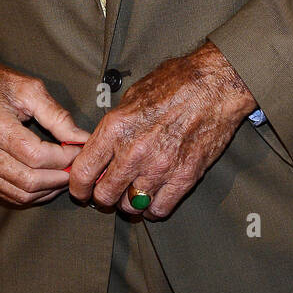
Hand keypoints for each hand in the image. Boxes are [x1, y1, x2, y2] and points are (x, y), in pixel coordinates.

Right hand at [0, 50, 86, 206]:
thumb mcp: (29, 88)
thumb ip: (57, 116)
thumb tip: (82, 139)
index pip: (36, 156)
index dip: (64, 157)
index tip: (79, 149)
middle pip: (29, 180)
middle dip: (60, 177)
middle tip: (77, 166)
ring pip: (20, 193)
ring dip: (49, 189)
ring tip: (66, 174)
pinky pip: (8, 194)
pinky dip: (32, 193)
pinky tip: (47, 180)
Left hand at [68, 41, 256, 218]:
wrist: (215, 85)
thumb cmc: (175, 83)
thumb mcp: (132, 97)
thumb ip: (113, 126)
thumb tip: (100, 147)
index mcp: (116, 128)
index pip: (83, 171)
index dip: (78, 186)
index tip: (80, 189)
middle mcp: (134, 151)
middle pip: (105, 196)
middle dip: (102, 196)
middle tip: (108, 192)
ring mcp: (160, 167)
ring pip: (131, 206)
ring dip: (128, 202)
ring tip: (132, 192)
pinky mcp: (184, 177)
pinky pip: (159, 209)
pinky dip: (153, 208)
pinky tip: (152, 198)